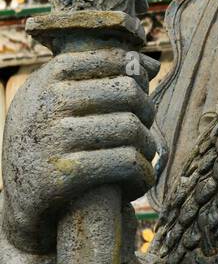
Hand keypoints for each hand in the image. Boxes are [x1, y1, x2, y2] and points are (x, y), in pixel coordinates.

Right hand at [2, 47, 159, 254]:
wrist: (21, 205)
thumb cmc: (48, 147)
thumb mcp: (53, 107)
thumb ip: (91, 81)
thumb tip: (148, 63)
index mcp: (44, 82)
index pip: (106, 58)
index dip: (134, 72)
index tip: (142, 91)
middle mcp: (46, 105)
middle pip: (126, 92)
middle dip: (148, 111)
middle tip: (145, 130)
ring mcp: (53, 139)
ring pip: (131, 129)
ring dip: (149, 147)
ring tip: (144, 158)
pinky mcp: (65, 175)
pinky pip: (126, 163)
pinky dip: (143, 173)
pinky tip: (138, 181)